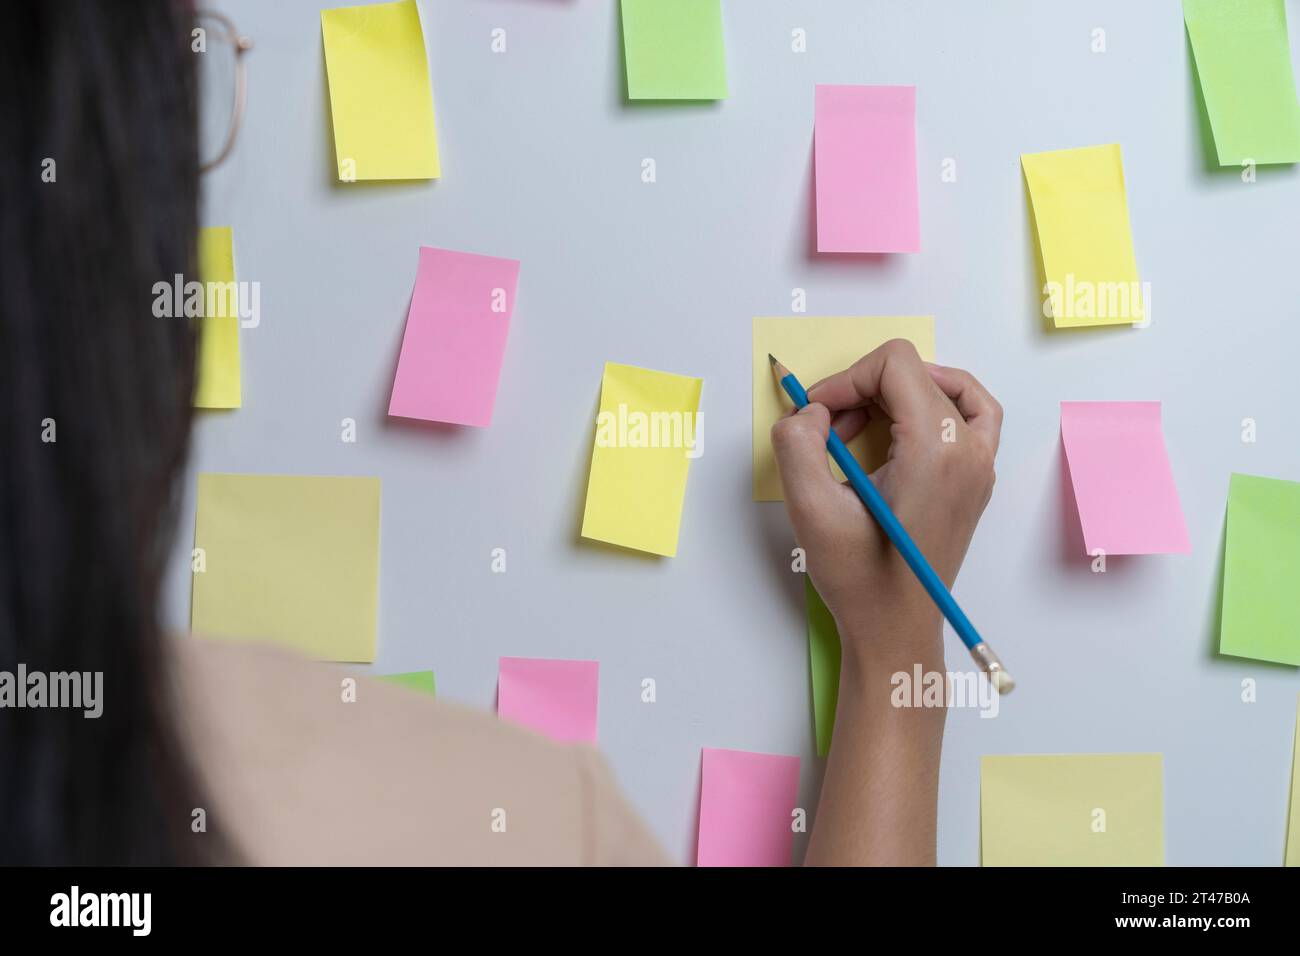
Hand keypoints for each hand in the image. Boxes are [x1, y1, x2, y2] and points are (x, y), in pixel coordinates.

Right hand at [770, 339, 1001, 667]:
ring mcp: (980, 465)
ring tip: (860, 428)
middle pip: (917, 373)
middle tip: (829, 434)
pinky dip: (931, 407)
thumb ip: (798, 443)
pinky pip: (968, 415)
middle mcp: (970, 450)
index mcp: (937, 450)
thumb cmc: (859, 579)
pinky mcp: (976, 480)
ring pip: (947, 386)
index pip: (896, 364)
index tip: (816, 414)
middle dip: (863, 390)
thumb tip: (810, 411)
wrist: (895, 629)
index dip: (846, 377)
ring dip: (896, 394)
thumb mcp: (811, 508)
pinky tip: (898, 431)